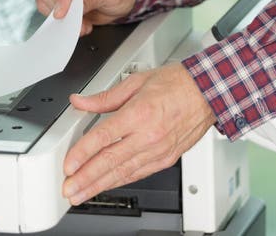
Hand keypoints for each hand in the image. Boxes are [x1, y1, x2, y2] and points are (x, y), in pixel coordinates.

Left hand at [62, 64, 215, 204]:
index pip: (104, 137)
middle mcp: (148, 135)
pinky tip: (107, 185)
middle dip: (85, 178)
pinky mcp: (166, 158)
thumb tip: (82, 101)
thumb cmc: (177, 83)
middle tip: (68, 189)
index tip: (68, 164)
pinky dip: (120, 181)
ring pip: (123, 172)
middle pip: (110, 161)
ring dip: (99, 185)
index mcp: (140, 112)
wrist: (208, 92)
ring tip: (81, 194)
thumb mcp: (137, 81)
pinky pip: (139, 173)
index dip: (82, 153)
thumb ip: (106, 96)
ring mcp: (158, 150)